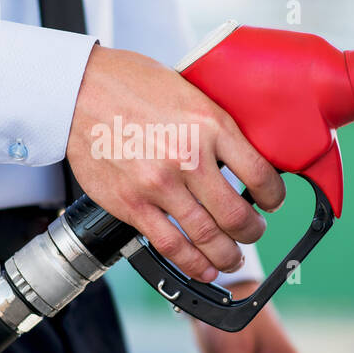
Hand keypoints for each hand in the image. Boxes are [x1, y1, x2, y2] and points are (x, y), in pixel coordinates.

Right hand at [67, 45, 284, 281]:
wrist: (79, 90)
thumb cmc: (130, 84)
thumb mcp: (188, 92)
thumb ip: (213, 126)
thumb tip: (238, 157)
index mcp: (210, 125)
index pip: (260, 175)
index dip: (274, 197)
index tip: (271, 202)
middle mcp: (188, 157)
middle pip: (237, 215)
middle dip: (253, 231)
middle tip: (253, 231)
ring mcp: (159, 185)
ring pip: (208, 237)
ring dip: (227, 255)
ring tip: (232, 257)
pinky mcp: (132, 204)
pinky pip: (170, 245)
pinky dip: (193, 264)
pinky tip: (204, 268)